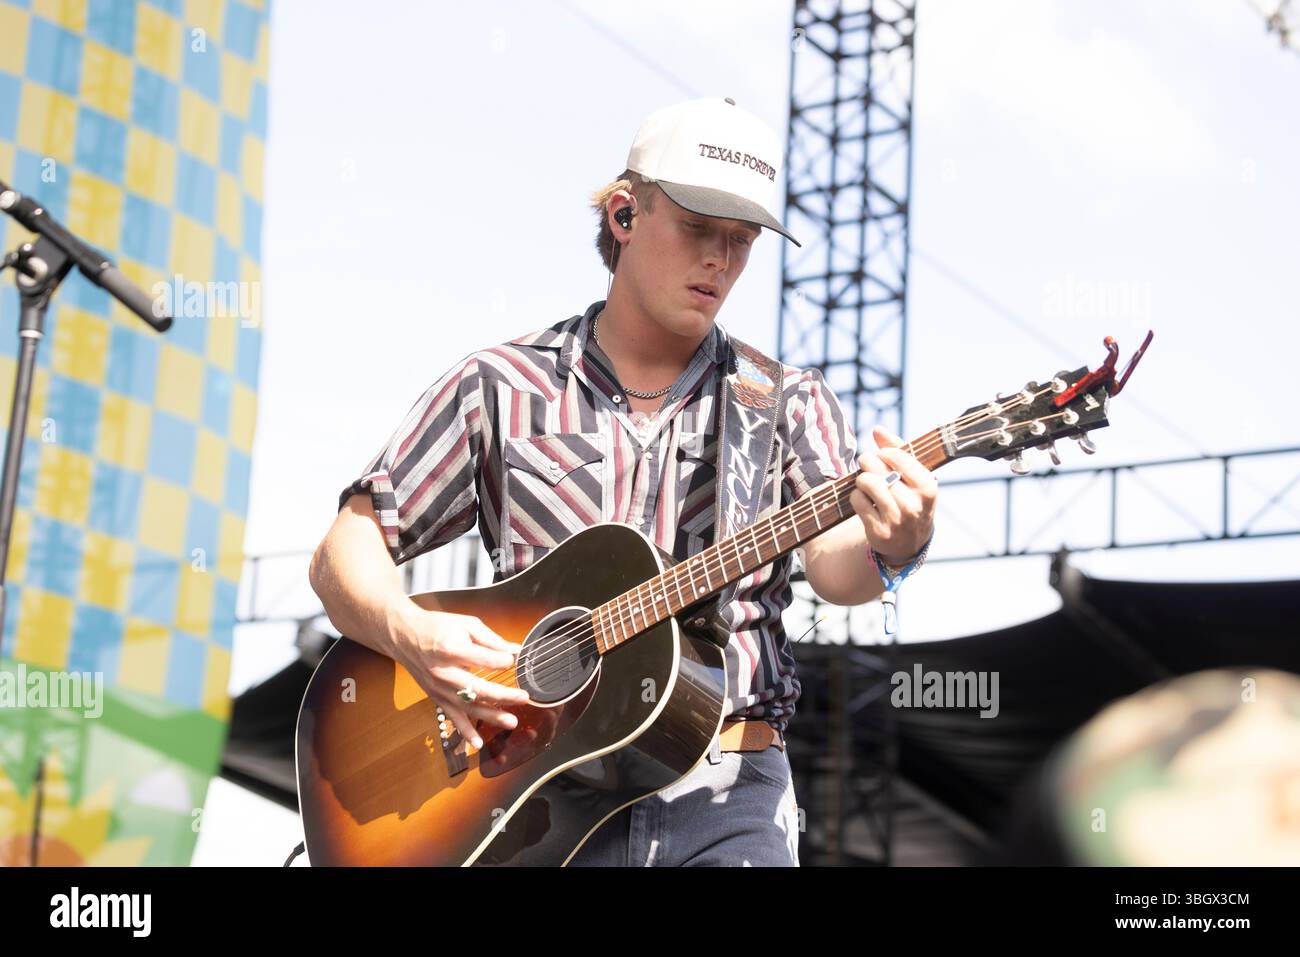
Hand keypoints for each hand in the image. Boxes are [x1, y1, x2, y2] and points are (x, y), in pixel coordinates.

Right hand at [387, 605, 530, 748]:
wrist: (403, 636)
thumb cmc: (436, 627)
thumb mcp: (466, 624)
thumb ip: (492, 640)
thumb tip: (515, 651)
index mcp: (451, 649)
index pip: (485, 659)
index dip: (504, 660)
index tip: (515, 659)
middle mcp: (443, 672)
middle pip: (477, 688)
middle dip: (503, 695)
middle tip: (523, 697)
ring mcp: (439, 688)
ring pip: (468, 707)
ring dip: (491, 716)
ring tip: (511, 721)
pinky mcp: (437, 697)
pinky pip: (452, 718)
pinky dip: (465, 732)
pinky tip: (478, 743)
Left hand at [849, 425, 938, 565]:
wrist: (909, 542)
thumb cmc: (911, 499)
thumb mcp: (914, 477)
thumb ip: (898, 450)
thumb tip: (877, 430)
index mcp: (928, 488)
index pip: (898, 457)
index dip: (884, 452)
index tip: (882, 455)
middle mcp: (914, 505)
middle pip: (878, 469)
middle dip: (868, 461)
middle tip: (866, 462)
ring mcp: (897, 520)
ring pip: (868, 484)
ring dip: (861, 479)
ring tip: (865, 481)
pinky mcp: (879, 531)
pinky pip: (858, 501)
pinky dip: (856, 496)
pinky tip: (862, 498)